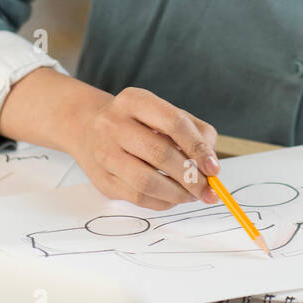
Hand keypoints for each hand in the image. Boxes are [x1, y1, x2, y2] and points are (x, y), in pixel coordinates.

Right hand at [71, 86, 221, 209]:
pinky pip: (137, 197)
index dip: (198, 148)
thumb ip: (195, 132)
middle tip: (207, 189)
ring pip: (147, 181)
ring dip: (177, 194)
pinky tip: (173, 198)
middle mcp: (113, 124)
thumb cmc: (138, 123)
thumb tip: (212, 166)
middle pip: (160, 154)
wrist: (88, 128)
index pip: (173, 123)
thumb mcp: (165, 114)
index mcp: (133, 100)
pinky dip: (162, 202)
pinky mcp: (102, 179)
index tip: (214, 168)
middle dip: (190, 177)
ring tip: (193, 195)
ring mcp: (104, 153)